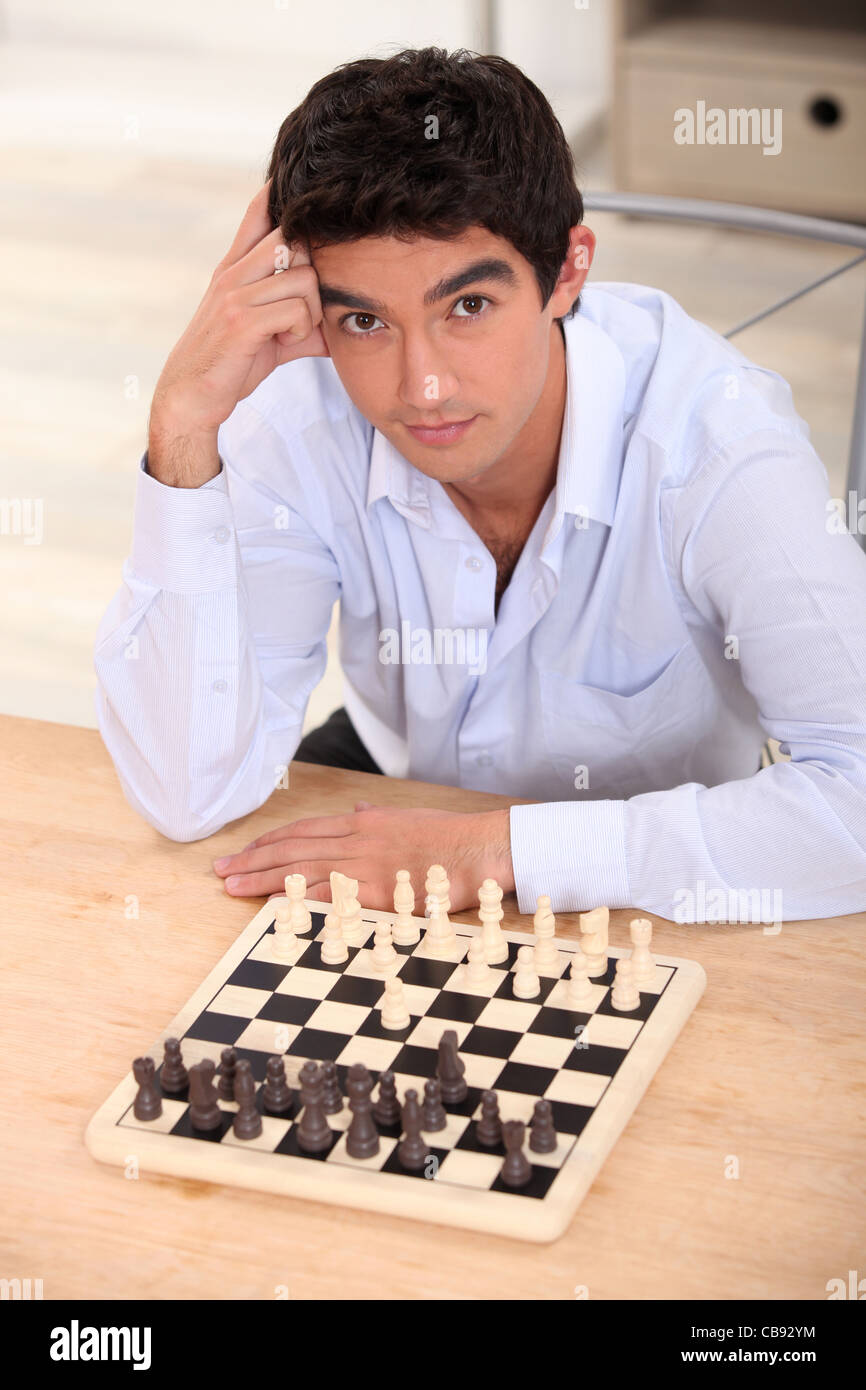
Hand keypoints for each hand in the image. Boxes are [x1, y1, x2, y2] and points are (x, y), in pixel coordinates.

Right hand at [151, 178, 328, 440]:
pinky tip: (286, 344)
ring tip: (294, 332)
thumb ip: (298, 322)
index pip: (258, 212)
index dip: (279, 192)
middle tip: (308, 307)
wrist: (190, 399)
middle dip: (314, 271)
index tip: (301, 184)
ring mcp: (234, 294)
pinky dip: (301, 329)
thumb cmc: (230, 366)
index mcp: (234, 269)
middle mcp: (232, 273)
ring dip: (311, 310)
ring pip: (303, 276)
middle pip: (293, 238)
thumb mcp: (265, 336)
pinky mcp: (241, 321)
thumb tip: (338, 329)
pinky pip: (295, 309)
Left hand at [212, 803, 514, 912]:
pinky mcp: (374, 891)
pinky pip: (327, 896)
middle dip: (252, 859)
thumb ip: (378, 817)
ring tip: (231, 886)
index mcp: (363, 822)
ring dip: (261, 879)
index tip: (245, 851)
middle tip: (221, 870)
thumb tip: (360, 808)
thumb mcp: (408, 817)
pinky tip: (273, 906)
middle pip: (291, 848)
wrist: (478, 848)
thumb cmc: (449, 836)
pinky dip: (297, 900)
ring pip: (300, 870)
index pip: (303, 830)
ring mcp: (363, 865)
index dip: (270, 841)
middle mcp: (356, 839)